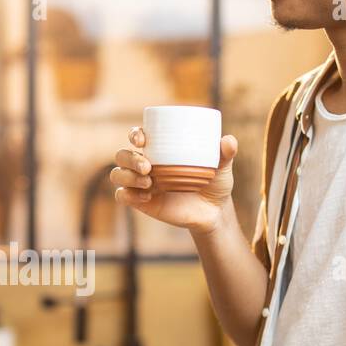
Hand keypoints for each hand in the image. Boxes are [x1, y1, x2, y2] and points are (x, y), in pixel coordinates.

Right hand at [111, 127, 237, 234]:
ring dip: (127, 176)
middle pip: (122, 155)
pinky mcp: (140, 202)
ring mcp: (141, 183)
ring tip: (149, 183)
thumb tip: (228, 140)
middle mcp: (146, 163)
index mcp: (160, 149)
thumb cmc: (215, 182)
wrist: (213, 212)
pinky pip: (122, 196)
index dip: (134, 134)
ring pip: (118, 174)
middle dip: (130, 158)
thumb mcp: (222, 166)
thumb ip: (226, 153)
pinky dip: (129, 194)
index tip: (142, 139)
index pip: (138, 136)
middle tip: (149, 167)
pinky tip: (147, 197)